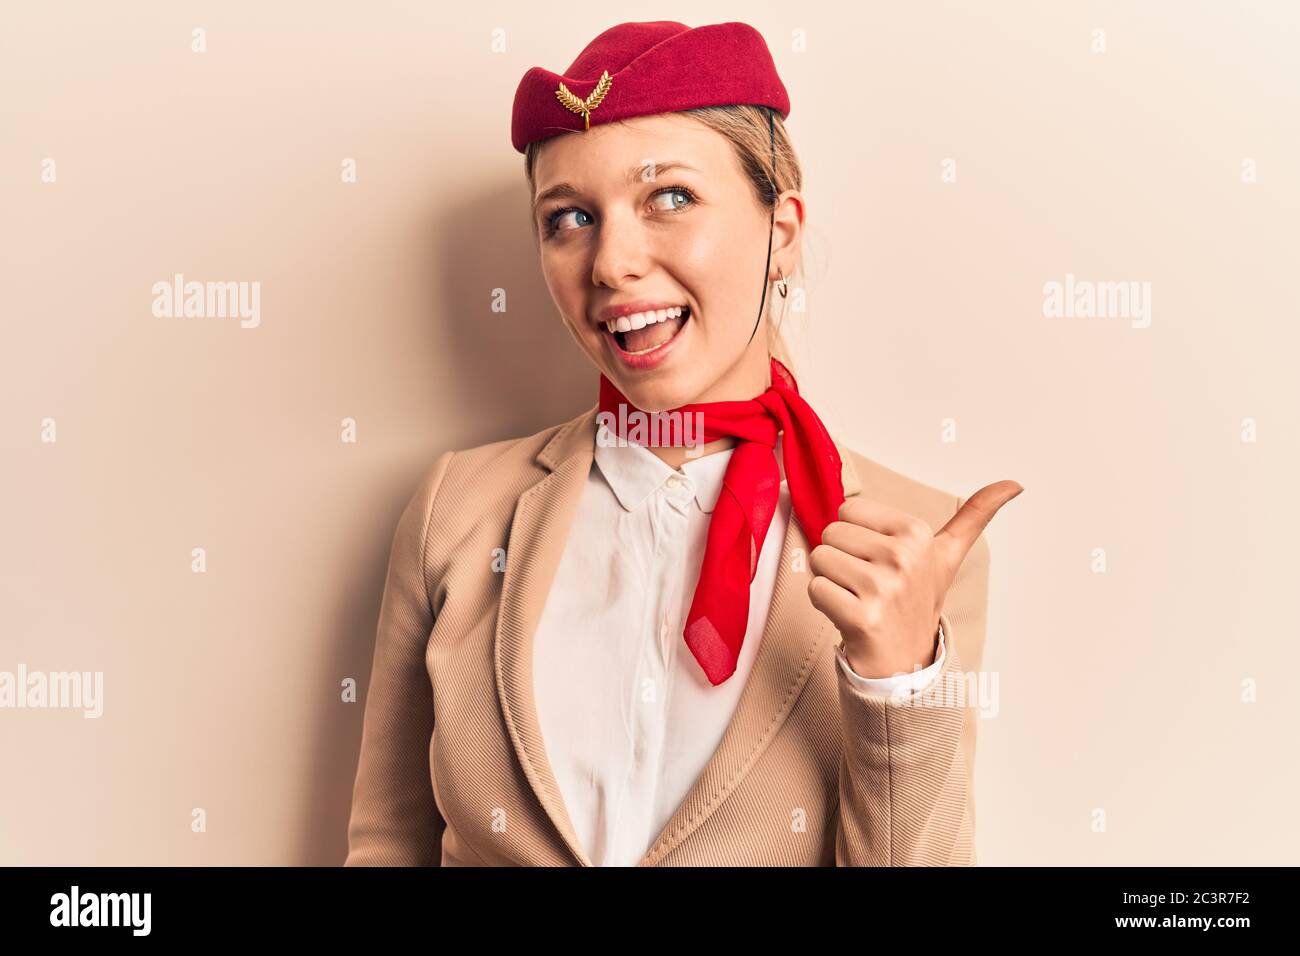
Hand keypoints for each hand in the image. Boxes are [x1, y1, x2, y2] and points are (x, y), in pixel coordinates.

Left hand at [807, 481, 1022, 678]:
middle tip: (867, 584)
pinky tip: (850, 616)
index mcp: (917, 533)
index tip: (879, 561)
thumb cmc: (918, 601)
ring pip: (819, 559)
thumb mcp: (948, 555)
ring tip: (858, 599)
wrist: (909, 663)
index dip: (855, 537)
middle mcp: (903, 557)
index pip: (848, 510)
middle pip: (830, 533)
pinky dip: (824, 604)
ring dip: (831, 581)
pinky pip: (815, 589)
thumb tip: (1015, 483)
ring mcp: (883, 588)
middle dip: (841, 559)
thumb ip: (975, 515)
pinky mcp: (861, 617)